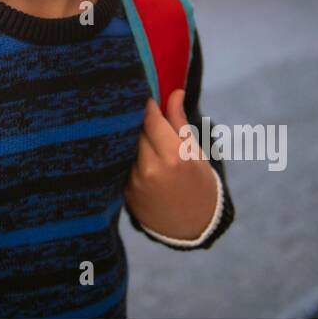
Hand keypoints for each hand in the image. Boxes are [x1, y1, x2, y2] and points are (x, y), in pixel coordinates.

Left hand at [124, 89, 218, 240]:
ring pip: (123, 145)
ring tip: (130, 126)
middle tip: (135, 106)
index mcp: (175, 157)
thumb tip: (174, 92)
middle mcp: (152, 169)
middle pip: (134, 130)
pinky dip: (122, 152)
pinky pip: (119, 162)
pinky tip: (126, 147)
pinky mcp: (124, 191)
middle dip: (135, 118)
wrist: (192, 226)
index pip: (151, 119)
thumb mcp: (195, 152)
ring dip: (126, 134)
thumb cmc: (198, 182)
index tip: (144, 92)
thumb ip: (179, 122)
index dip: (146, 104)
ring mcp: (135, 181)